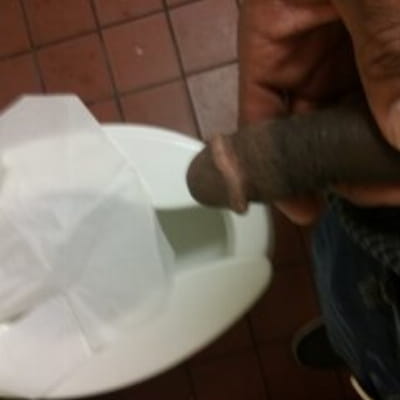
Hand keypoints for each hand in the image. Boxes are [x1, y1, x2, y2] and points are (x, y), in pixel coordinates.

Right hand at [239, 0, 399, 222]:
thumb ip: (381, 51)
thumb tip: (399, 134)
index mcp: (274, 31)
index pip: (260, 113)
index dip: (275, 166)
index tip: (304, 209)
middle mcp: (308, 46)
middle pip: (311, 121)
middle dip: (340, 160)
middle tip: (377, 192)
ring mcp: (349, 43)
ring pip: (355, 109)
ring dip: (376, 143)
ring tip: (395, 176)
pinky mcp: (385, 38)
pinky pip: (385, 87)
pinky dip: (394, 118)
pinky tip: (399, 148)